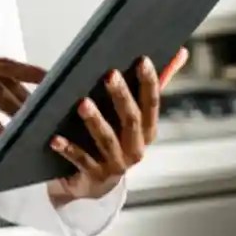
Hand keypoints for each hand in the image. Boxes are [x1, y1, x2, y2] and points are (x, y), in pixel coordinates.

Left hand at [47, 48, 188, 203]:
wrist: (93, 182)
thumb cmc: (114, 136)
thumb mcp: (133, 112)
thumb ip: (153, 85)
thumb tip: (181, 52)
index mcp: (147, 130)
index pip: (152, 102)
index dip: (149, 82)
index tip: (142, 60)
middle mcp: (136, 148)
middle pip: (131, 119)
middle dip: (121, 96)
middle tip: (109, 75)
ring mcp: (116, 164)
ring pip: (107, 140)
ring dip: (95, 121)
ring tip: (82, 103)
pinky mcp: (94, 176)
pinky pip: (81, 160)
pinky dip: (68, 148)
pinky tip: (55, 138)